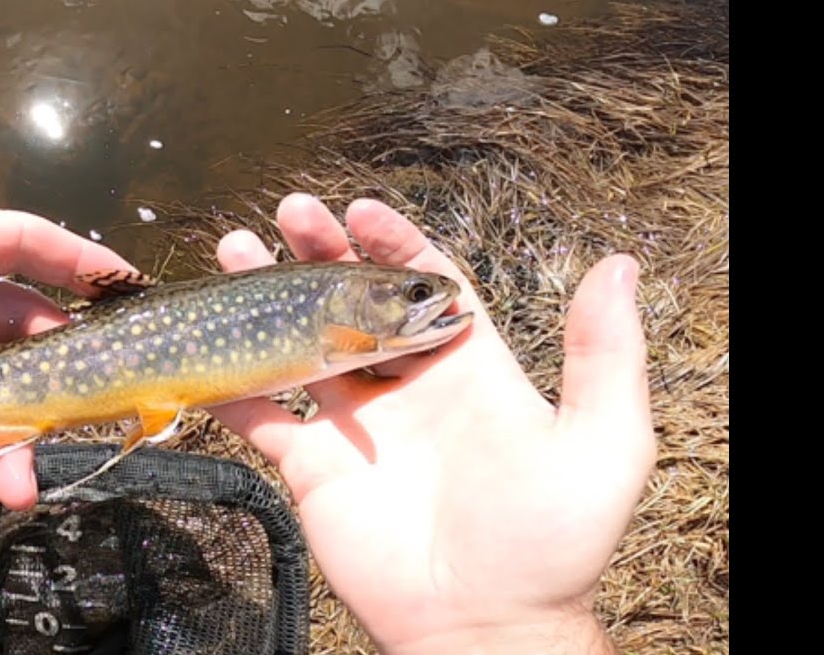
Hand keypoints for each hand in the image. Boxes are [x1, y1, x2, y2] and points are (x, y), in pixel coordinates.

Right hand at [208, 194, 653, 653]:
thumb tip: (619, 267)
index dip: (392, 241)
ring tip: (235, 248)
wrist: (483, 626)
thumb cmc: (550, 543)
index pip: (423, 280)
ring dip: (267, 294)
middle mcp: (404, 385)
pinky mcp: (311, 465)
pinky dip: (228, 381)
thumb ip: (604, 354)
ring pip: (298, 340)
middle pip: (353, 298)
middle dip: (322, 250)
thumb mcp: (601, 443)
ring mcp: (352, 423)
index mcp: (464, 366)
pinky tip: (204, 344)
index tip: (360, 209)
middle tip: (291, 212)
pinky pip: (259, 414)